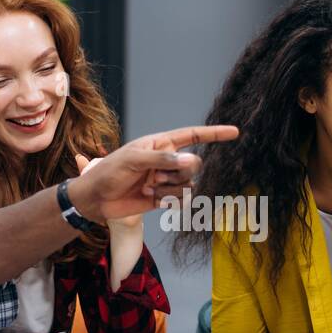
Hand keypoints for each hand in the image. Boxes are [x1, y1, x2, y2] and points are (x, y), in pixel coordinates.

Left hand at [65, 124, 238, 221]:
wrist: (96, 199)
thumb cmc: (109, 172)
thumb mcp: (133, 160)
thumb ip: (163, 159)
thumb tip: (192, 161)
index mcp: (160, 143)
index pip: (193, 135)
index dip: (214, 134)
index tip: (235, 132)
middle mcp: (166, 160)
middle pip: (194, 165)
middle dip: (180, 173)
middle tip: (156, 177)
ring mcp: (166, 179)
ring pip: (189, 184)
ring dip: (170, 188)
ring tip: (148, 188)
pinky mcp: (164, 198)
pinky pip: (182, 199)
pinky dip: (170, 200)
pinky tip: (152, 198)